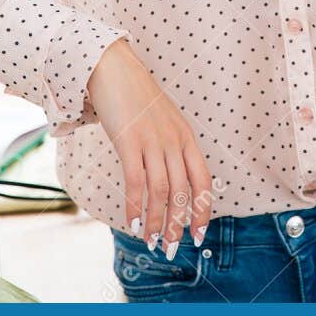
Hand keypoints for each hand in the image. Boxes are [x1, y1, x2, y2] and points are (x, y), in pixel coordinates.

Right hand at [87, 37, 212, 257]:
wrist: (112, 67)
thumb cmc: (135, 96)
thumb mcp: (163, 121)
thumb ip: (170, 146)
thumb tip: (169, 179)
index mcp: (186, 137)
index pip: (203, 181)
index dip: (203, 210)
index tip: (199, 235)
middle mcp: (174, 141)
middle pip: (183, 192)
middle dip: (178, 225)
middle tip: (171, 247)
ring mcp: (152, 141)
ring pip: (161, 192)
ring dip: (157, 221)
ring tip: (151, 242)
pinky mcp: (129, 141)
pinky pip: (135, 182)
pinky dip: (135, 206)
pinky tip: (132, 221)